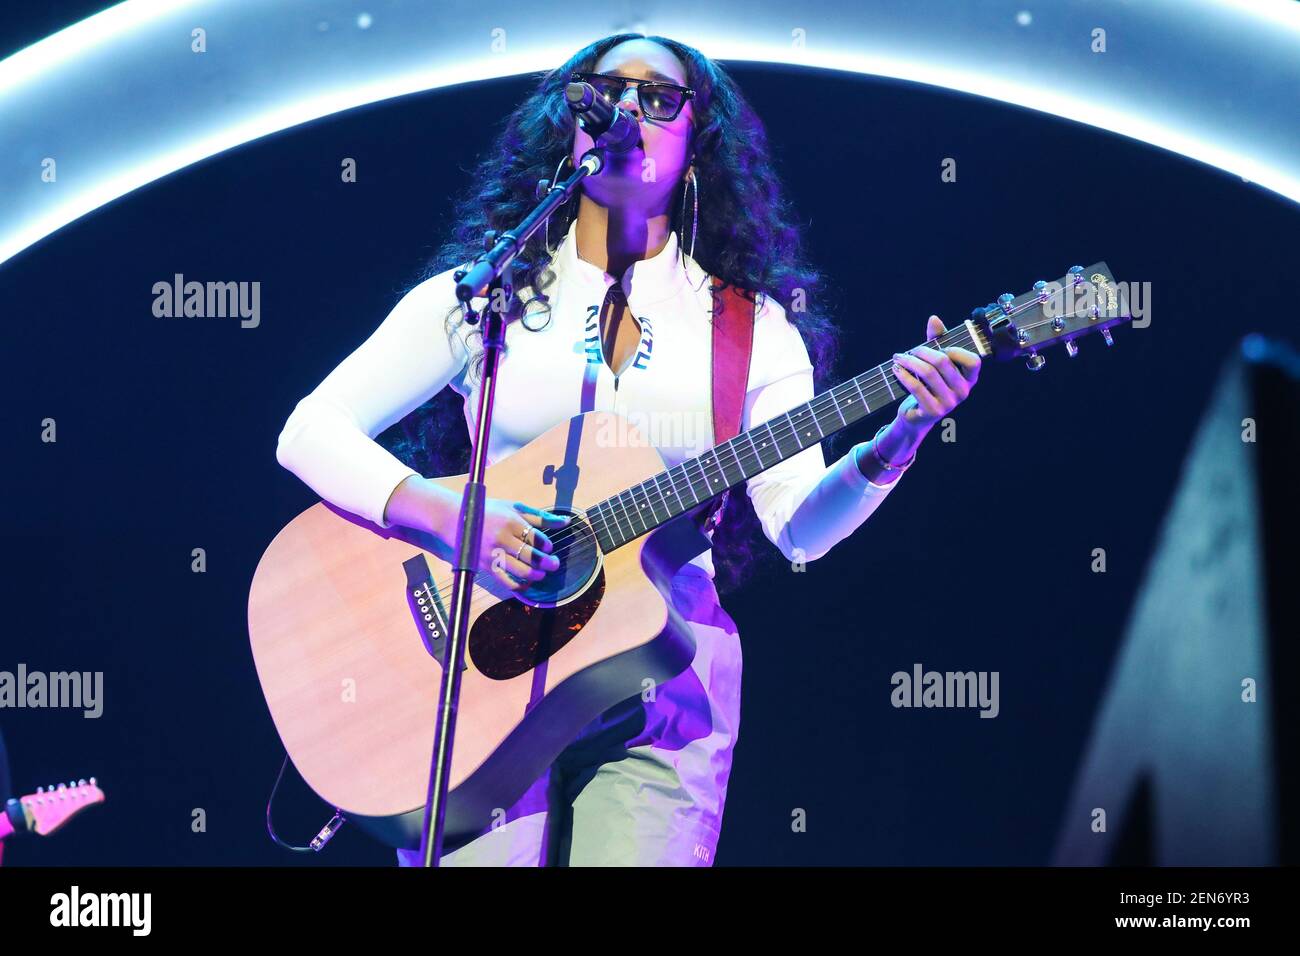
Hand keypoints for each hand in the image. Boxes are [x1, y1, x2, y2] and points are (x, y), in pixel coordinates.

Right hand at [482, 499, 570, 591]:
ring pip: (522, 572)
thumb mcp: (513, 508)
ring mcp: (493, 554)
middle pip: (532, 557)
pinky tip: (527, 581)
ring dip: (537, 575)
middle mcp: (503, 539)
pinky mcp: (486, 567)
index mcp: (511, 522)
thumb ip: (540, 517)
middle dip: (548, 563)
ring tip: (541, 572)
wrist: (455, 519)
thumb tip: (566, 522)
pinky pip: (507, 582)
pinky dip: (521, 585)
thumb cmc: (488, 511)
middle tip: (554, 564)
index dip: (547, 546)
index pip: (537, 539)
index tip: (548, 547)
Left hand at [890, 315, 981, 433]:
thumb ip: (937, 340)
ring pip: (928, 373)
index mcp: (970, 379)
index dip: (954, 350)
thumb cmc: (929, 385)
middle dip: (922, 351)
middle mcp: (963, 392)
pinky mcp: (932, 411)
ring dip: (909, 361)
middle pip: (943, 362)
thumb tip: (934, 319)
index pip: (973, 360)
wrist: (917, 416)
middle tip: (909, 351)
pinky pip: (916, 387)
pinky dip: (903, 375)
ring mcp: (949, 403)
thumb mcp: (935, 362)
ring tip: (898, 358)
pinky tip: (896, 369)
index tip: (937, 348)